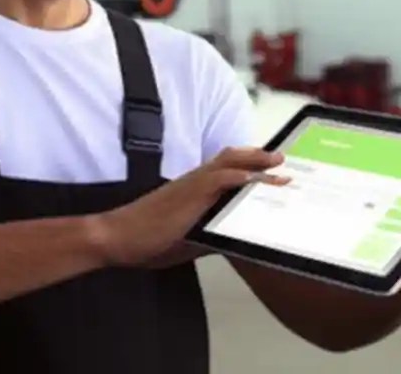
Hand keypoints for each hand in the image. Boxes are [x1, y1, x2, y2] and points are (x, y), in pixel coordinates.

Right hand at [92, 147, 287, 267]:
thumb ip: (209, 236)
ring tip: (279, 163)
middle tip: (281, 159)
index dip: (249, 166)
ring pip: (230, 164)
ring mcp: (192, 184)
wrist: (119, 236)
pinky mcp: (189, 193)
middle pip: (232, 159)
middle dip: (259, 157)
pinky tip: (255, 178)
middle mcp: (195, 180)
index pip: (226, 170)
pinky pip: (219, 179)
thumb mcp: (187, 239)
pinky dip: (239, 176)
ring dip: (256, 162)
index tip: (271, 168)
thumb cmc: (148, 239)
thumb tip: (231, 243)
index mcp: (194, 189)